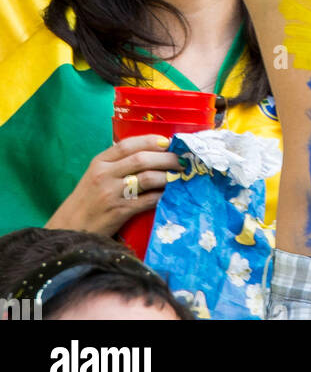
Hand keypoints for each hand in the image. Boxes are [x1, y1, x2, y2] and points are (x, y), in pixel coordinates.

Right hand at [45, 134, 181, 237]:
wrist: (68, 230)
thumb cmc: (86, 202)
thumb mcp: (95, 176)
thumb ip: (116, 163)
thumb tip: (148, 153)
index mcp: (99, 162)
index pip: (127, 144)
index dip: (150, 140)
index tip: (167, 141)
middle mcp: (104, 175)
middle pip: (141, 159)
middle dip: (166, 158)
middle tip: (181, 160)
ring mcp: (111, 193)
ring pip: (147, 178)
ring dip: (168, 176)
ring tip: (179, 176)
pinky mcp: (119, 212)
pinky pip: (147, 200)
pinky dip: (162, 195)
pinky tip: (170, 194)